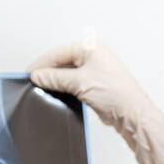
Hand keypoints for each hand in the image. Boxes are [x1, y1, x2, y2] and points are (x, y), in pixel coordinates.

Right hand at [27, 40, 163, 163]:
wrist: (134, 116)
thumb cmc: (117, 95)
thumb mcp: (79, 83)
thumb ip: (56, 78)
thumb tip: (39, 76)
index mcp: (91, 47)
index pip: (59, 52)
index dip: (42, 64)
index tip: (30, 74)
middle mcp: (95, 56)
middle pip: (63, 62)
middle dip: (49, 73)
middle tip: (35, 83)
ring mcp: (96, 71)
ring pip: (69, 75)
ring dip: (58, 83)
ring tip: (46, 90)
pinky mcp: (97, 86)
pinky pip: (76, 85)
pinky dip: (67, 90)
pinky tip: (60, 96)